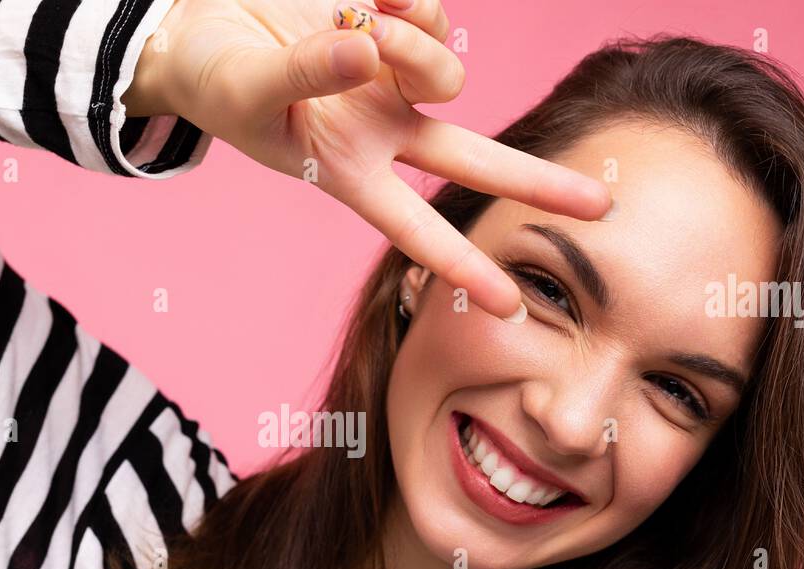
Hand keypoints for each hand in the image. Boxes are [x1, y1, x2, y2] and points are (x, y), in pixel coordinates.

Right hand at [131, 0, 614, 319]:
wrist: (201, 27)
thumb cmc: (215, 80)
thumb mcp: (250, 92)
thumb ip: (306, 74)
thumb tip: (368, 55)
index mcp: (347, 170)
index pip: (411, 227)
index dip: (459, 264)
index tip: (509, 304)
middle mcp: (381, 132)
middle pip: (472, 163)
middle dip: (534, 184)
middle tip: (601, 206)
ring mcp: (392, 80)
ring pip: (448, 74)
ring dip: (413, 47)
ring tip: (360, 25)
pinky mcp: (393, 24)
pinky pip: (431, 14)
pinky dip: (407, 2)